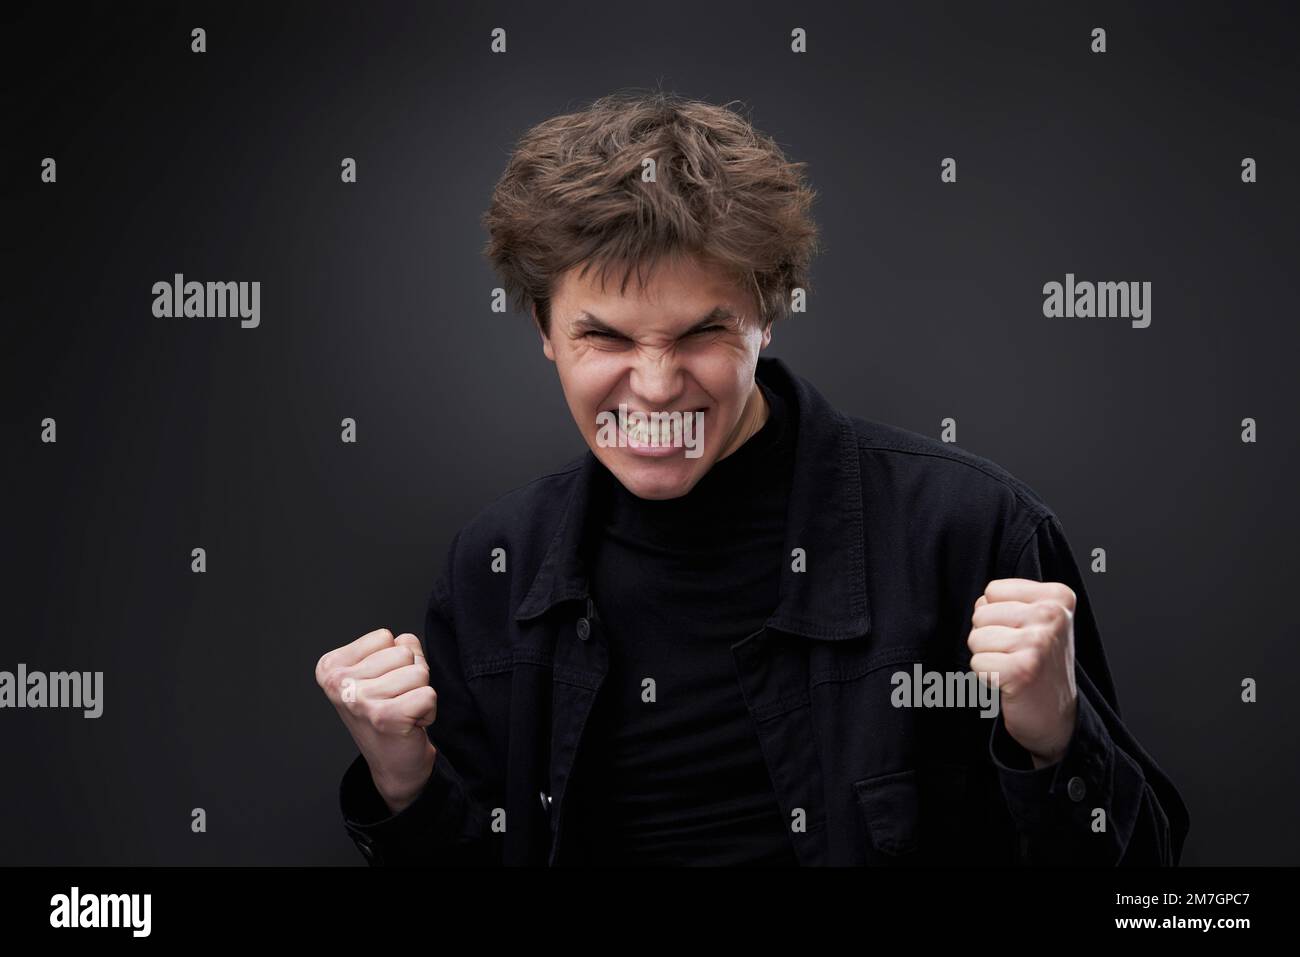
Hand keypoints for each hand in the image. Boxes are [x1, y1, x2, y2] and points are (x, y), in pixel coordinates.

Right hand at [316, 628, 438, 812]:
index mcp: (330, 667)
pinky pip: (429, 694)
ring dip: (419, 692)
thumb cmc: (387, 714)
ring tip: (403, 712)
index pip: (385, 637)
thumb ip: (393, 647)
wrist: (392, 765)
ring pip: (420, 671)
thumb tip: (407, 642)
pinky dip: (429, 710)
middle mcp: (338, 683)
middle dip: (410, 675)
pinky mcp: (386, 718)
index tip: (383, 686)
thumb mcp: (378, 672)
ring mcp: (360, 701)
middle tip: (396, 701)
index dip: (395, 661)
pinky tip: (411, 724)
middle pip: (403, 652)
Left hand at [967, 579, 1077, 767]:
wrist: (1056, 715)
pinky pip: (977, 663)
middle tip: (1016, 654)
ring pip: (975, 638)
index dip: (997, 614)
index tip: (1021, 632)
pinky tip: (1010, 681)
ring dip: (987, 656)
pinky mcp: (1022, 670)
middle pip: (980, 613)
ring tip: (1013, 666)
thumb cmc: (1040, 663)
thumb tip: (980, 602)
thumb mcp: (1038, 620)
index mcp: (1058, 597)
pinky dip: (987, 676)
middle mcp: (1052, 615)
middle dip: (989, 636)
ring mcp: (1039, 642)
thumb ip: (1010, 601)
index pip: (993, 591)